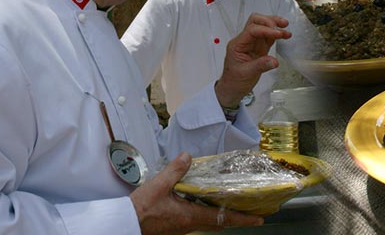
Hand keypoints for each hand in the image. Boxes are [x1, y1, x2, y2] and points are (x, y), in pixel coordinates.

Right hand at [130, 152, 263, 233]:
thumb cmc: (141, 209)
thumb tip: (188, 156)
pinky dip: (208, 215)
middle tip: (252, 212)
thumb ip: (175, 170)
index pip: (223, 218)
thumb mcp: (158, 186)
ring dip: (223, 217)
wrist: (124, 225)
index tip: (259, 218)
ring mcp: (183, 227)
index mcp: (190, 216)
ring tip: (234, 207)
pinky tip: (206, 205)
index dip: (243, 218)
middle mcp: (190, 224)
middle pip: (220, 223)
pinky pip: (198, 221)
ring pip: (209, 223)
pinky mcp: (176, 226)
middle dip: (237, 218)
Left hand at [215, 13, 291, 107]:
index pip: (252, 30)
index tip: (278, 34)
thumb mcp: (247, 74)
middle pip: (255, 21)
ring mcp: (252, 43)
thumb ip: (261, 65)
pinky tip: (284, 35)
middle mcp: (244, 41)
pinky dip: (276, 34)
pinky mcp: (259, 48)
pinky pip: (268, 36)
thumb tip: (274, 61)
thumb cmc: (234, 80)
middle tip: (281, 27)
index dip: (266, 30)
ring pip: (263, 26)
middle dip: (269, 21)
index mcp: (238, 44)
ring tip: (285, 27)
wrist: (233, 88)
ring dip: (274, 25)